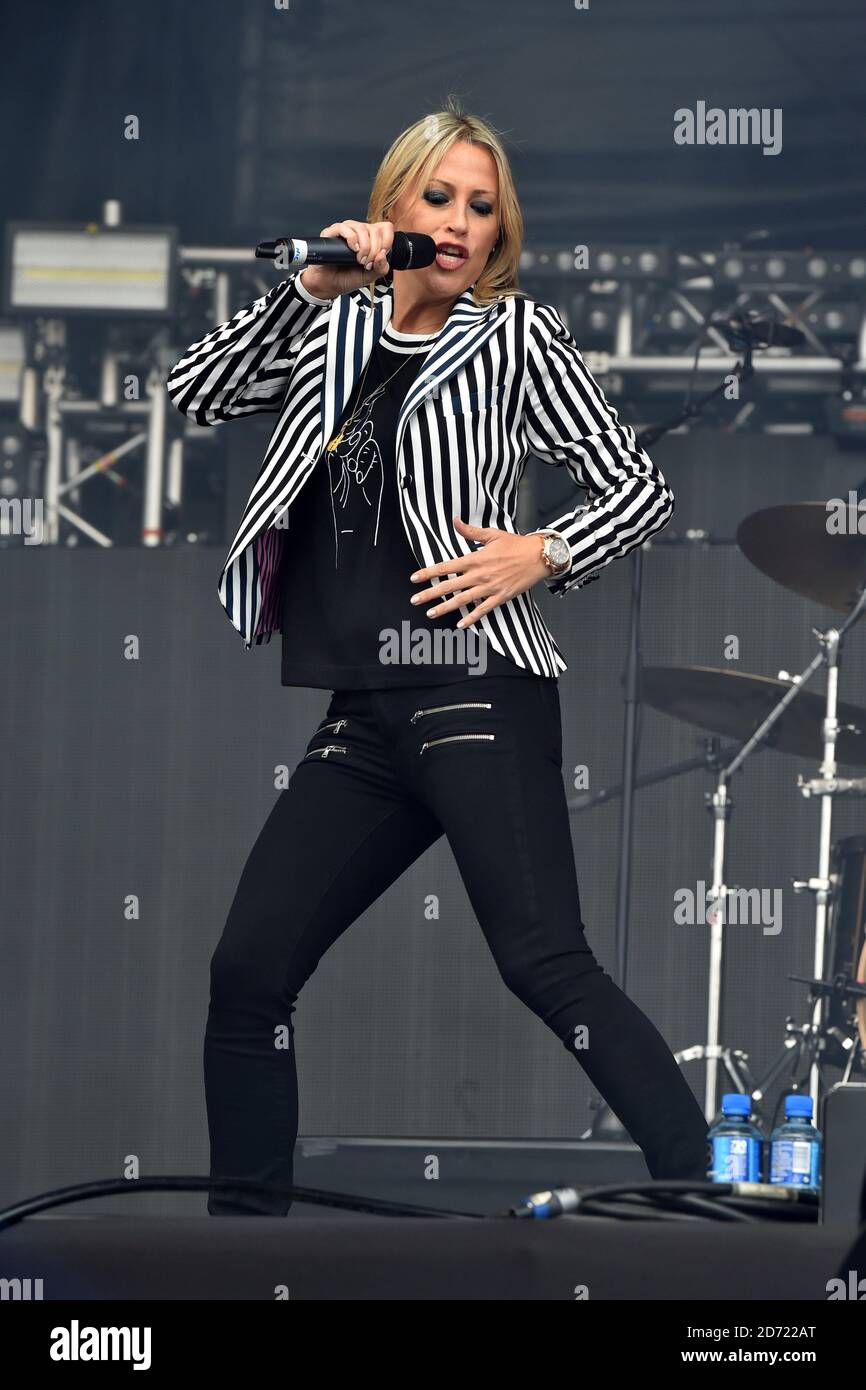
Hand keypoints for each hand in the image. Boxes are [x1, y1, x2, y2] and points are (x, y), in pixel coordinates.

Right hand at [298, 220, 394, 300]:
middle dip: (374, 250)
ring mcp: (346, 230)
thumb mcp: (370, 276)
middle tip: (367, 263)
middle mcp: (359, 232)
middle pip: (376, 229)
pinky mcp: (332, 232)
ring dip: (364, 247)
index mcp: (371, 239)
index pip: (385, 228)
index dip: (387, 241)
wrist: (329, 284)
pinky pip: (344, 228)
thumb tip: (383, 255)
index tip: (380, 256)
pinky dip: (352, 239)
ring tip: (359, 260)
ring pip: (362, 227)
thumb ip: (381, 268)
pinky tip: (352, 249)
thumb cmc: (347, 278)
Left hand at [408, 517, 550, 627]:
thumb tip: (455, 521)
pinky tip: (460, 624)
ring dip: (445, 607)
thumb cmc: (516, 545)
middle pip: (449, 586)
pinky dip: (471, 618)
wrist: (539, 556)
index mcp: (475, 559)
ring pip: (462, 600)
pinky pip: (482, 610)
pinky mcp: (500, 597)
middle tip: (415, 600)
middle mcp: (479, 574)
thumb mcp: (492, 535)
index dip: (428, 573)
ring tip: (430, 613)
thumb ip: (470, 531)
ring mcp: (489, 587)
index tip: (414, 578)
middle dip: (430, 594)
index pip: (446, 567)